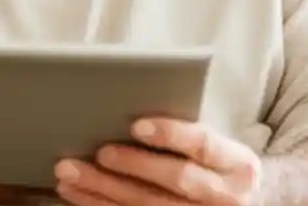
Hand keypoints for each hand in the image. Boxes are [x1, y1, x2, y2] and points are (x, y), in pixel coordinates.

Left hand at [54, 118, 261, 204]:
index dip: (170, 133)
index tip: (135, 124)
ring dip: (103, 190)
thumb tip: (122, 110)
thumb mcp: (213, 150)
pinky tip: (76, 195)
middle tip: (97, 151)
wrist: (231, 204)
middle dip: (132, 164)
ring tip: (68, 173)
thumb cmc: (212, 167)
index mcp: (239, 164)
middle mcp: (228, 198)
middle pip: (176, 178)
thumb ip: (183, 134)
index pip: (203, 144)